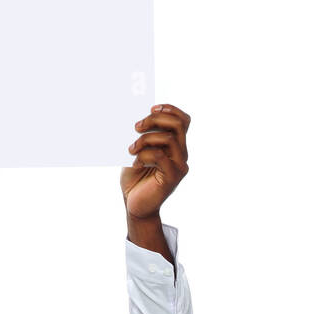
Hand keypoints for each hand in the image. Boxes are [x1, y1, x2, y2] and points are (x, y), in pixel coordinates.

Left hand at [120, 103, 189, 219]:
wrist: (134, 205)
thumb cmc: (134, 179)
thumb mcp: (136, 152)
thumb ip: (142, 137)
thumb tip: (136, 119)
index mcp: (175, 145)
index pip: (183, 120)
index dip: (170, 110)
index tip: (151, 108)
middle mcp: (181, 154)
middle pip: (178, 125)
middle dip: (156, 120)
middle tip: (137, 126)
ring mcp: (179, 166)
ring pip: (170, 139)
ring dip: (146, 139)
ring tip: (131, 149)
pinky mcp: (173, 177)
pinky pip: (160, 156)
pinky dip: (144, 155)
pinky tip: (135, 163)